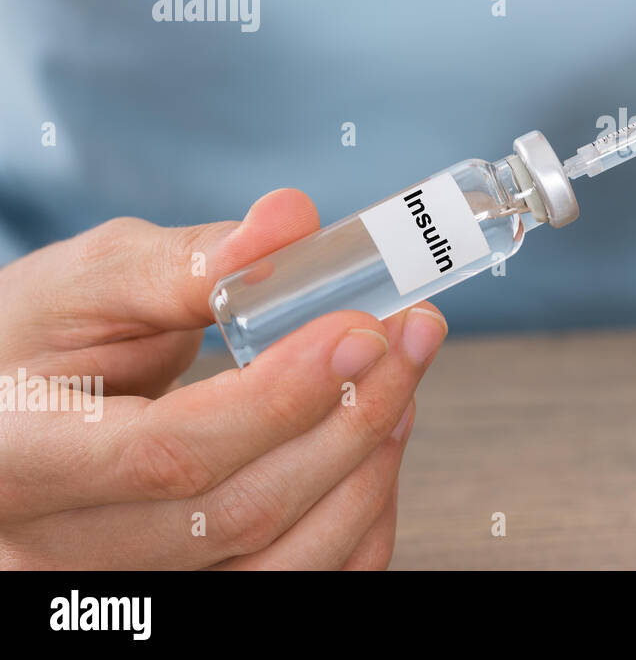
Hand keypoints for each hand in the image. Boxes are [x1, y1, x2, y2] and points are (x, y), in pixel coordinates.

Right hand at [0, 189, 445, 567]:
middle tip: (411, 335)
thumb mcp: (85, 285)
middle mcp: (63, 552)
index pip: (167, 453)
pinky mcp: (186, 597)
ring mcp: (129, 588)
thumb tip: (290, 223)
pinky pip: (296, 584)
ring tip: (401, 379)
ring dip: (368, 469)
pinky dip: (360, 519)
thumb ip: (184, 261)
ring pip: (282, 567)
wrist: (16, 412)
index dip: (278, 397)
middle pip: (237, 514)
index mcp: (19, 461)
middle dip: (350, 419)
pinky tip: (377, 439)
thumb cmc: (35, 344)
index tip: (360, 329)